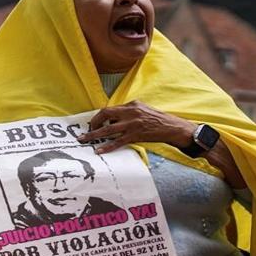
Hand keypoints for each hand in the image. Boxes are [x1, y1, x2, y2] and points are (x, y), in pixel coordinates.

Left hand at [79, 101, 196, 153]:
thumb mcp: (142, 109)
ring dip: (94, 135)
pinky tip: (99, 150)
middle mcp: (130, 113)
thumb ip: (128, 111)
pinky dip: (107, 147)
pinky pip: (117, 142)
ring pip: (108, 130)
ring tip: (85, 140)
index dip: (98, 116)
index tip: (93, 123)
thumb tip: (113, 118)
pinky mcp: (135, 136)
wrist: (170, 127)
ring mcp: (132, 125)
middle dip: (93, 124)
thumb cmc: (156, 119)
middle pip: (105, 115)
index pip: (109, 109)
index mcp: (131, 105)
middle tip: (86, 132)